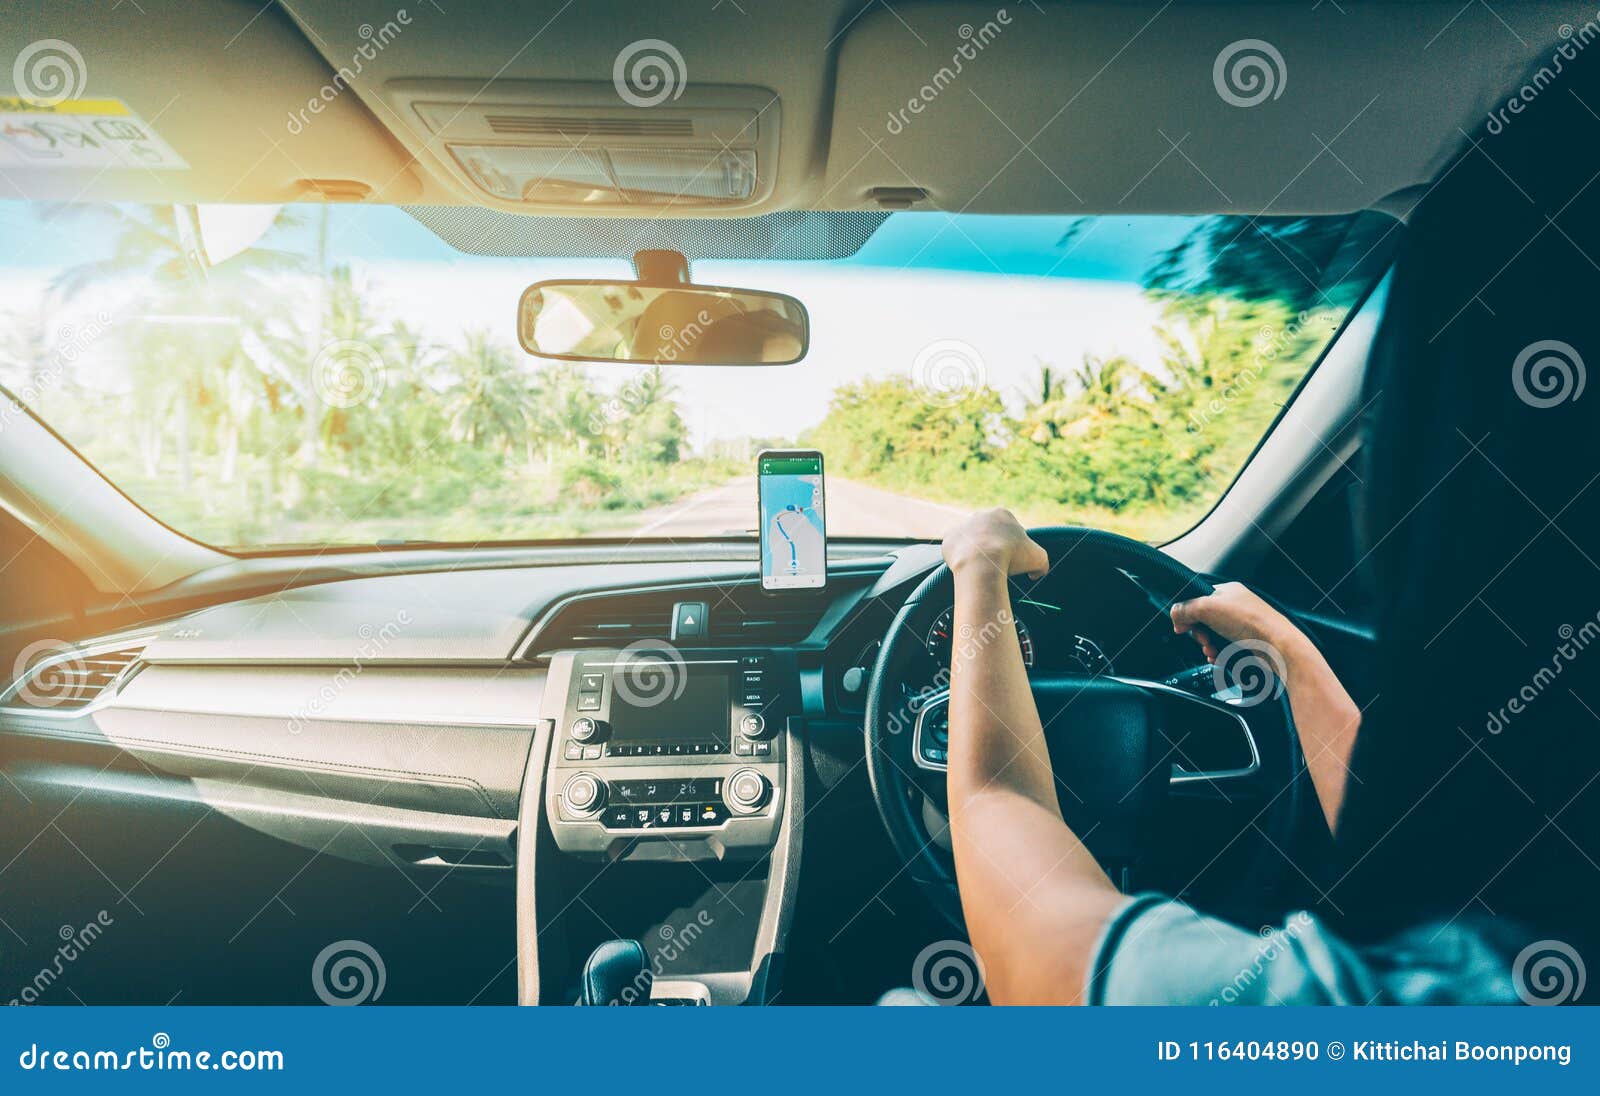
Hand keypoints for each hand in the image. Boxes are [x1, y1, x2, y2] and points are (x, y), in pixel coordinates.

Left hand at [942, 509, 1048, 580]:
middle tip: (996, 565)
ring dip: (975, 552)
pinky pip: (956, 549)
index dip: (1013, 546)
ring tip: (981, 568)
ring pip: (971, 540)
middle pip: (989, 533)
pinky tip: (967, 569)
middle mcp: (981, 515)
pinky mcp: (949, 538)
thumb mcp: (1039, 558)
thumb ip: (1042, 564)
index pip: (1010, 530)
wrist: (981, 562)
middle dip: (993, 547)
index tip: (1012, 559)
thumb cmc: (1011, 557)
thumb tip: (1037, 573)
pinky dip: (960, 558)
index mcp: (1002, 514)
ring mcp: (963, 525)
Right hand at [1169, 581, 1298, 662]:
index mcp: (1227, 591)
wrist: (1277, 646)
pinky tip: (1217, 656)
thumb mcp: (1208, 608)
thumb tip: (1174, 614)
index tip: (1182, 625)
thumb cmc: (1252, 622)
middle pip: (1203, 619)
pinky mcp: (1245, 641)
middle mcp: (1234, 606)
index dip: (1188, 612)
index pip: (1197, 598)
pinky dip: (1217, 652)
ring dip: (1206, 645)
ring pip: (1212, 635)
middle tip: (1201, 639)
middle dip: (1198, 633)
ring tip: (1210, 650)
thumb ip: (1185, 609)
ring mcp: (1241, 624)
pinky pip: (1222, 646)